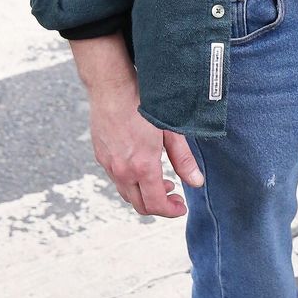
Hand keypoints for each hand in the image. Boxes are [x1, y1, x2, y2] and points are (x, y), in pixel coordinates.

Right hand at [89, 87, 201, 218]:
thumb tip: (196, 182)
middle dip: (159, 206)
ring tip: (160, 181)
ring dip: (144, 194)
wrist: (111, 86)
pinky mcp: (100, 156)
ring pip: (126, 193)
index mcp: (142, 166)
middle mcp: (122, 170)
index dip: (171, 211)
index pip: (156, 205)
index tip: (181, 207)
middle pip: (139, 205)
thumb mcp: (170, 130)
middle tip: (174, 196)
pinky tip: (141, 167)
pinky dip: (131, 182)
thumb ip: (183, 160)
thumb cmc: (142, 103)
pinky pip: (116, 179)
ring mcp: (108, 164)